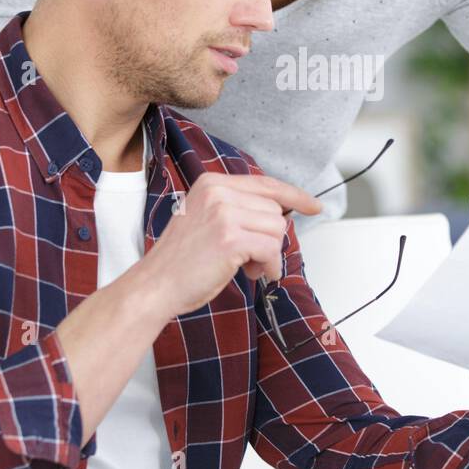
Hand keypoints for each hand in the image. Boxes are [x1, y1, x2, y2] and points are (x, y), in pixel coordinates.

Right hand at [139, 172, 321, 318]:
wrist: (156, 284)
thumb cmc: (182, 260)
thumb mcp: (206, 218)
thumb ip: (238, 209)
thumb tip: (281, 217)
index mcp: (212, 183)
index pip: (265, 184)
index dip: (294, 196)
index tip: (313, 206)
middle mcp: (218, 192)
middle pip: (274, 210)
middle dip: (269, 238)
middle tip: (249, 258)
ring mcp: (224, 213)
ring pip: (277, 229)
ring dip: (269, 254)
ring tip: (246, 266)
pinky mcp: (231, 238)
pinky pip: (271, 249)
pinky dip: (269, 266)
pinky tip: (253, 273)